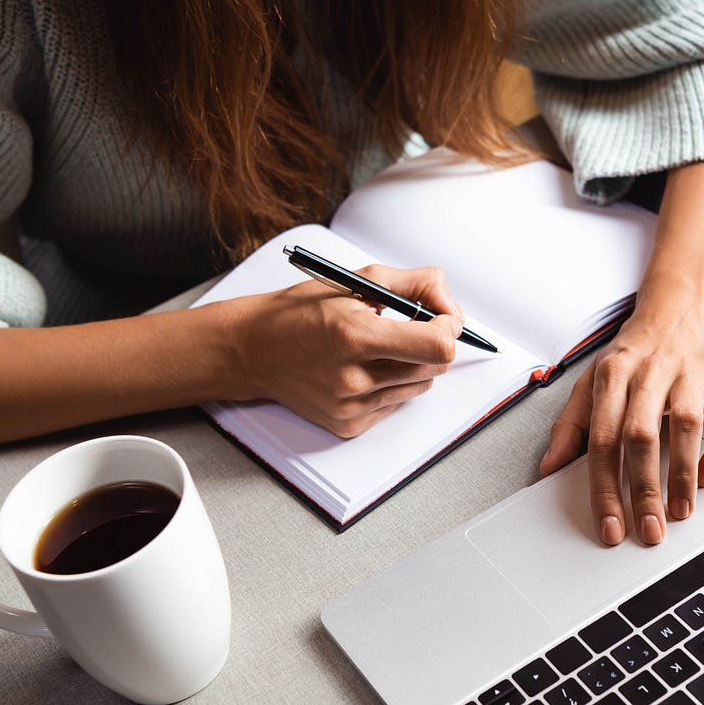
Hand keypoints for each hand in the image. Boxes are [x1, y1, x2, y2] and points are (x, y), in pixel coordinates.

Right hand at [216, 264, 463, 436]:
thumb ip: (414, 284)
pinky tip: (362, 369)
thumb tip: (451, 306)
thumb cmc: (299, 312)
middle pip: (435, 368)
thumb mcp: (355, 279)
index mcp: (354, 335)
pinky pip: (395, 404)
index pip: (437, 346)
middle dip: (433, 344)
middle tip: (410, 328)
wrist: (252, 349)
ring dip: (412, 365)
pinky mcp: (348, 425)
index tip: (440, 318)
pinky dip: (391, 385)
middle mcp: (352, 377)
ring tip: (379, 348)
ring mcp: (350, 406)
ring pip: (419, 387)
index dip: (449, 328)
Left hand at [538, 273, 703, 545]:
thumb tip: (549, 467)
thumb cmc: (638, 348)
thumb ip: (571, 424)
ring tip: (680, 512)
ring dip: (683, 477)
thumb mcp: (594, 378)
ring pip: (686, 427)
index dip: (605, 488)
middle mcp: (651, 370)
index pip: (603, 439)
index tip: (611, 526)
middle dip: (644, 491)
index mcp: (612, 374)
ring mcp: (691, 371)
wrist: (687, 299)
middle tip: (649, 531)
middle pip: (642, 436)